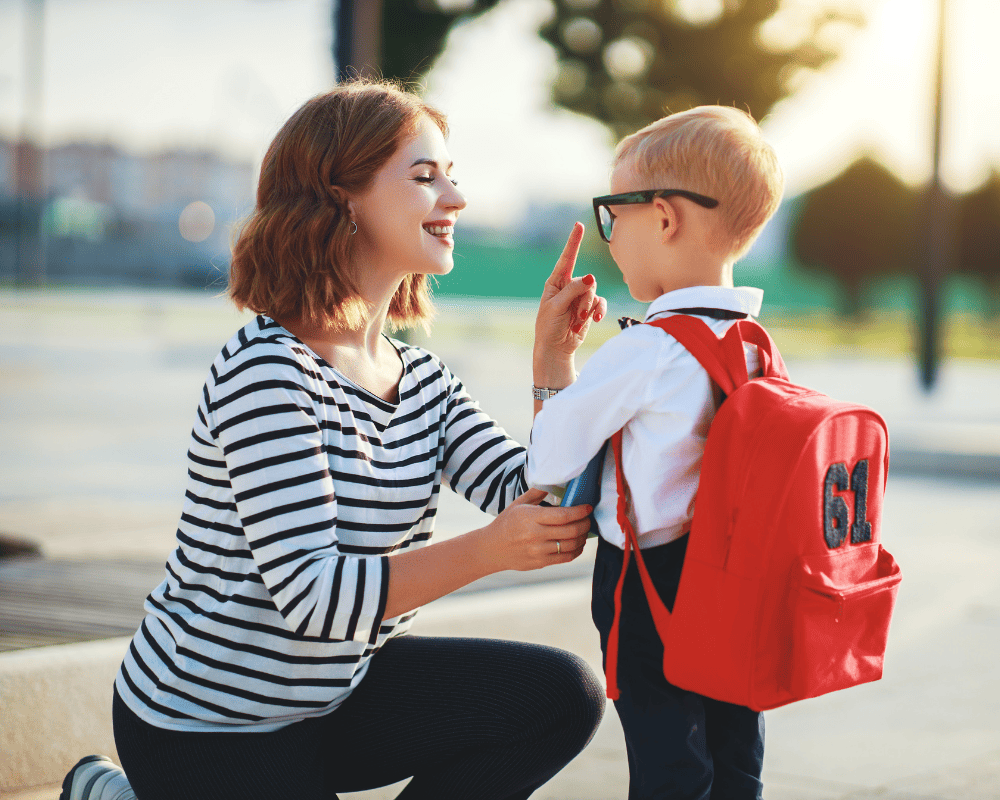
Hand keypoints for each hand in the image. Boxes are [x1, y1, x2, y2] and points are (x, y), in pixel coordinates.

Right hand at [478, 488, 590, 572]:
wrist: (491, 549)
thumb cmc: (506, 523)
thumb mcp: (519, 503)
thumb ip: (538, 492)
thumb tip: (557, 480)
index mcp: (531, 518)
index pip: (563, 515)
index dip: (580, 512)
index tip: (588, 507)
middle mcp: (536, 535)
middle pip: (571, 531)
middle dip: (585, 524)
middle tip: (588, 519)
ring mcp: (539, 551)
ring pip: (571, 545)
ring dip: (583, 537)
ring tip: (585, 530)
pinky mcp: (541, 563)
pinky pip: (566, 558)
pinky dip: (577, 550)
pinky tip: (578, 543)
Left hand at [534, 223, 607, 383]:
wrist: (556, 348)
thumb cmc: (549, 326)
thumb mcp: (557, 306)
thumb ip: (573, 290)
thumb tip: (591, 277)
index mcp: (555, 282)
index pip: (566, 258)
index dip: (574, 242)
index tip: (579, 225)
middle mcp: (568, 286)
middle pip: (586, 281)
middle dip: (583, 299)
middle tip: (576, 315)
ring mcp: (580, 297)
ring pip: (594, 293)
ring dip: (587, 309)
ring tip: (578, 322)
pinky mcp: (589, 308)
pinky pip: (600, 303)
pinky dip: (598, 311)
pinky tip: (595, 320)